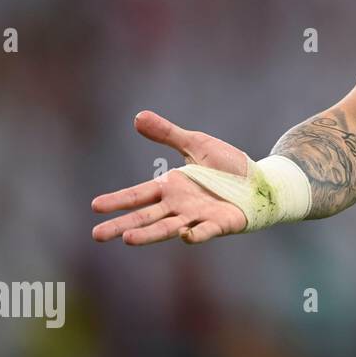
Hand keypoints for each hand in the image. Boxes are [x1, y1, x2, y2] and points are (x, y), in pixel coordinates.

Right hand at [91, 111, 251, 244]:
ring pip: (168, 227)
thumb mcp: (197, 144)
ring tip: (128, 239)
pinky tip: (185, 236)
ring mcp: (198, 216)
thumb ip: (168, 134)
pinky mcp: (221, 224)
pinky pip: (206, 230)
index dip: (118, 200)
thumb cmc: (227, 166)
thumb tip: (138, 116)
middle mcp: (179, 205)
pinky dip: (196, 234)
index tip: (95, 206)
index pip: (138, 194)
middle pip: (146, 216)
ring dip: (149, 234)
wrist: (260, 181)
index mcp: (170, 186)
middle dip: (122, 225)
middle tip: (97, 235)